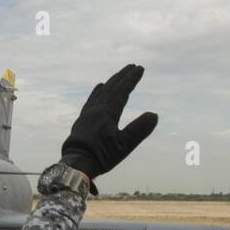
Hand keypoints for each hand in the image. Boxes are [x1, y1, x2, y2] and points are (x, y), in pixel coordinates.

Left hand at [61, 64, 158, 188]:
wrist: (76, 162)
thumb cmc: (101, 155)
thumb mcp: (124, 146)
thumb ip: (139, 130)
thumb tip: (154, 115)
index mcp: (107, 112)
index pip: (122, 91)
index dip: (131, 79)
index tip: (140, 69)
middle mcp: (96, 109)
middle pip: (111, 88)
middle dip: (122, 77)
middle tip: (131, 66)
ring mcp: (87, 114)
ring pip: (100, 93)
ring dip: (110, 83)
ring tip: (116, 77)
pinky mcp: (81, 121)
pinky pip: (91, 101)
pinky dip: (96, 93)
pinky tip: (97, 92)